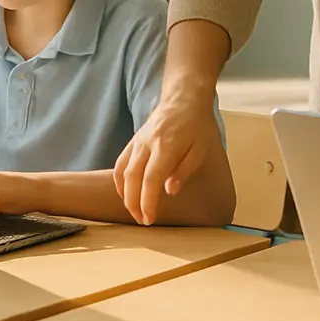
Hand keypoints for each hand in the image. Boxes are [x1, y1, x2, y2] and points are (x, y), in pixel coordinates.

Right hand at [113, 88, 218, 224]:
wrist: (183, 100)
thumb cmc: (196, 126)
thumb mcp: (200, 149)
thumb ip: (185, 170)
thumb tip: (169, 191)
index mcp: (166, 146)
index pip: (151, 179)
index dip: (147, 201)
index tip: (148, 219)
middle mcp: (147, 144)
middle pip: (132, 178)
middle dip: (134, 203)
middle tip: (142, 221)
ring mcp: (137, 141)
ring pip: (123, 171)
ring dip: (125, 195)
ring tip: (134, 212)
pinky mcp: (133, 141)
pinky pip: (120, 163)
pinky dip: (119, 181)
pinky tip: (124, 194)